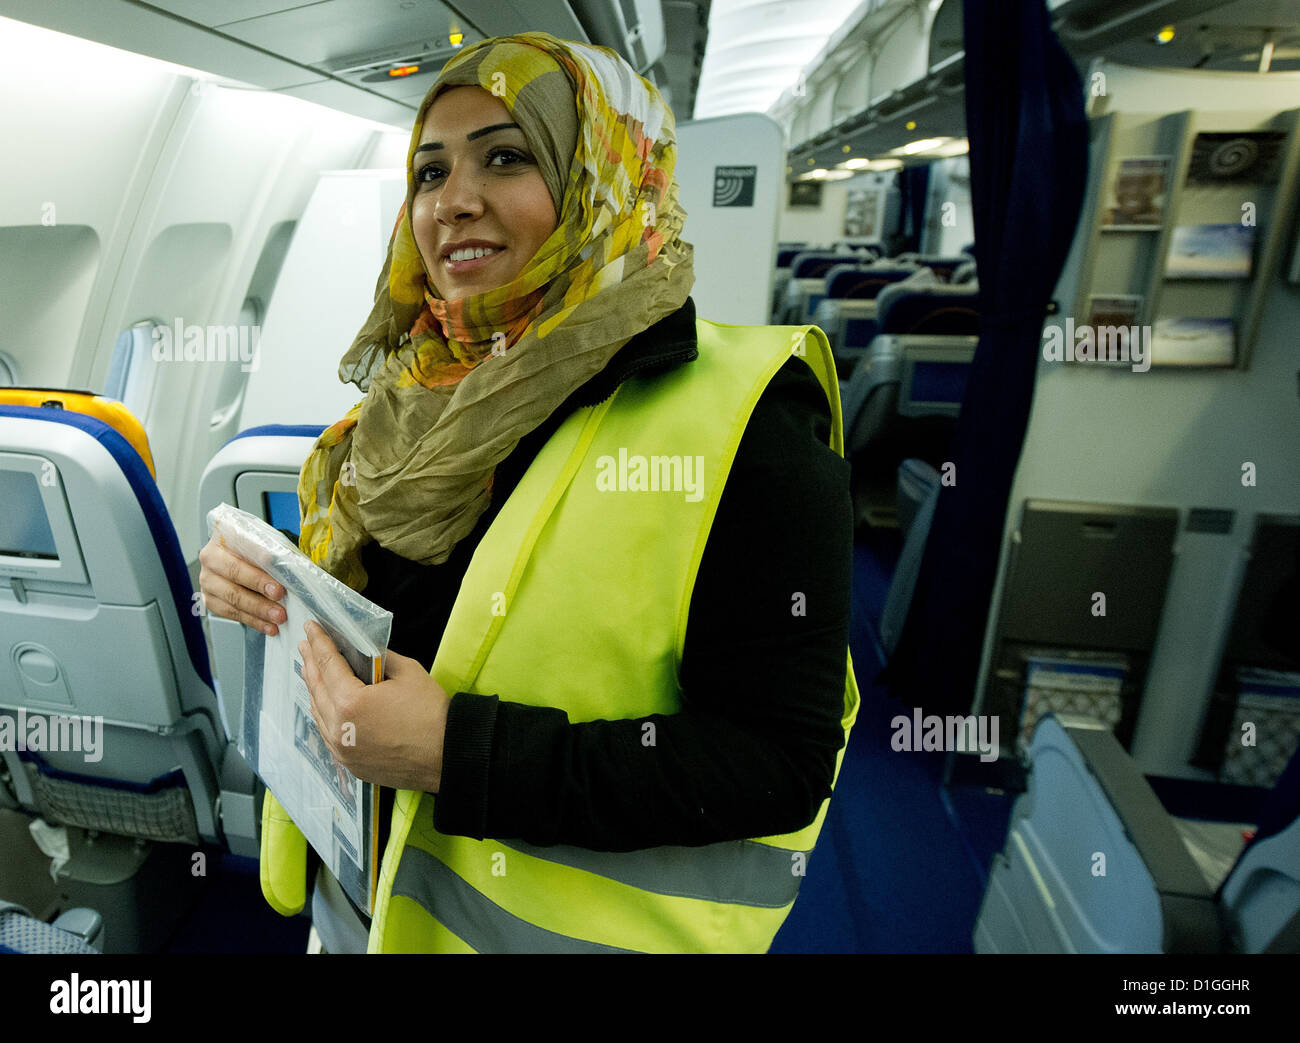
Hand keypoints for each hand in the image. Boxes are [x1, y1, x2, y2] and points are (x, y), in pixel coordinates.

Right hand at [197, 533, 286, 635]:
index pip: (239, 541)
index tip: (271, 560)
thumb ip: (273, 550)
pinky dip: (254, 621)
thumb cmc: (257, 553)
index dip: (255, 551)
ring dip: (259, 609)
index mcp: (223, 535)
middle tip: (279, 593)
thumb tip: (290, 566)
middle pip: (233, 571)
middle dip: (259, 584)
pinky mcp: (210, 601)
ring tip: (279, 615)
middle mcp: (210, 557)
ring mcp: (207, 580)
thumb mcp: (266, 543)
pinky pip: (233, 614)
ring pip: (233, 597)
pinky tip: (269, 625)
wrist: (244, 565)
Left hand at [298, 620, 449, 791]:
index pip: (328, 664)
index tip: (311, 628)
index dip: (319, 643)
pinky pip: (328, 734)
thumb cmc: (431, 713)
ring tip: (311, 670)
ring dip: (314, 689)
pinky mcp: (350, 763)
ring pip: (319, 713)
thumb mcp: (408, 672)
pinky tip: (326, 703)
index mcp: (351, 702)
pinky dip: (324, 714)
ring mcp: (342, 749)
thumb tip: (366, 652)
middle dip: (310, 663)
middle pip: (317, 689)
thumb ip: (380, 658)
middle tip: (306, 645)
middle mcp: (339, 728)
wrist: (447, 754)